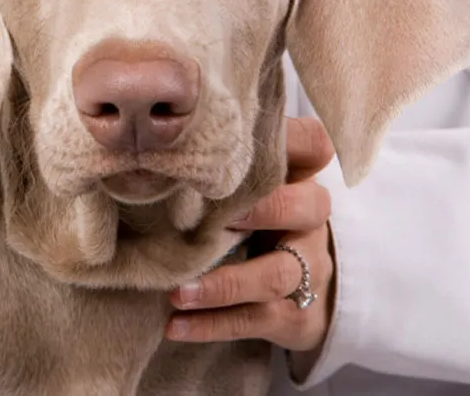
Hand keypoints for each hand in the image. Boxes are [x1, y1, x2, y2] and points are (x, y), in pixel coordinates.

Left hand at [164, 118, 335, 354]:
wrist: (302, 286)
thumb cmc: (256, 219)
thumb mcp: (249, 185)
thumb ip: (222, 164)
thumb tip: (157, 145)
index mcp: (299, 177)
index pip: (313, 144)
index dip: (290, 143)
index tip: (241, 152)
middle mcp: (312, 219)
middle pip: (307, 206)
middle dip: (262, 210)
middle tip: (216, 218)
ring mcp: (308, 267)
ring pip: (276, 273)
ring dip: (223, 285)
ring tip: (178, 293)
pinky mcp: (296, 314)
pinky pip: (256, 319)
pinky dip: (213, 324)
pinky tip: (176, 325)